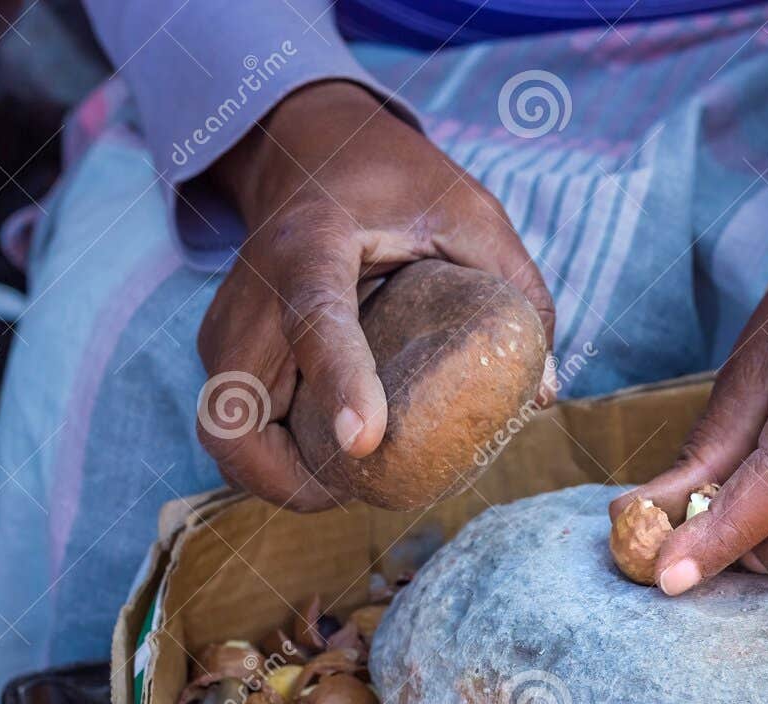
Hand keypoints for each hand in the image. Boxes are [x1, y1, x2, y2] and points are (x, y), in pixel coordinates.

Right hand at [197, 81, 553, 509]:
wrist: (311, 151)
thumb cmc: (400, 185)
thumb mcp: (472, 214)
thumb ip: (516, 291)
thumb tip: (543, 394)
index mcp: (314, 241)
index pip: (313, 317)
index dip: (339, 381)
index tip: (366, 441)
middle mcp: (253, 289)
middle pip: (238, 413)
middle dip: (296, 477)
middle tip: (370, 489)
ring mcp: (228, 326)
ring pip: (226, 437)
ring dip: (286, 479)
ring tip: (359, 482)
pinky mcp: (224, 353)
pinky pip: (238, 431)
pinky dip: (280, 463)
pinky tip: (337, 459)